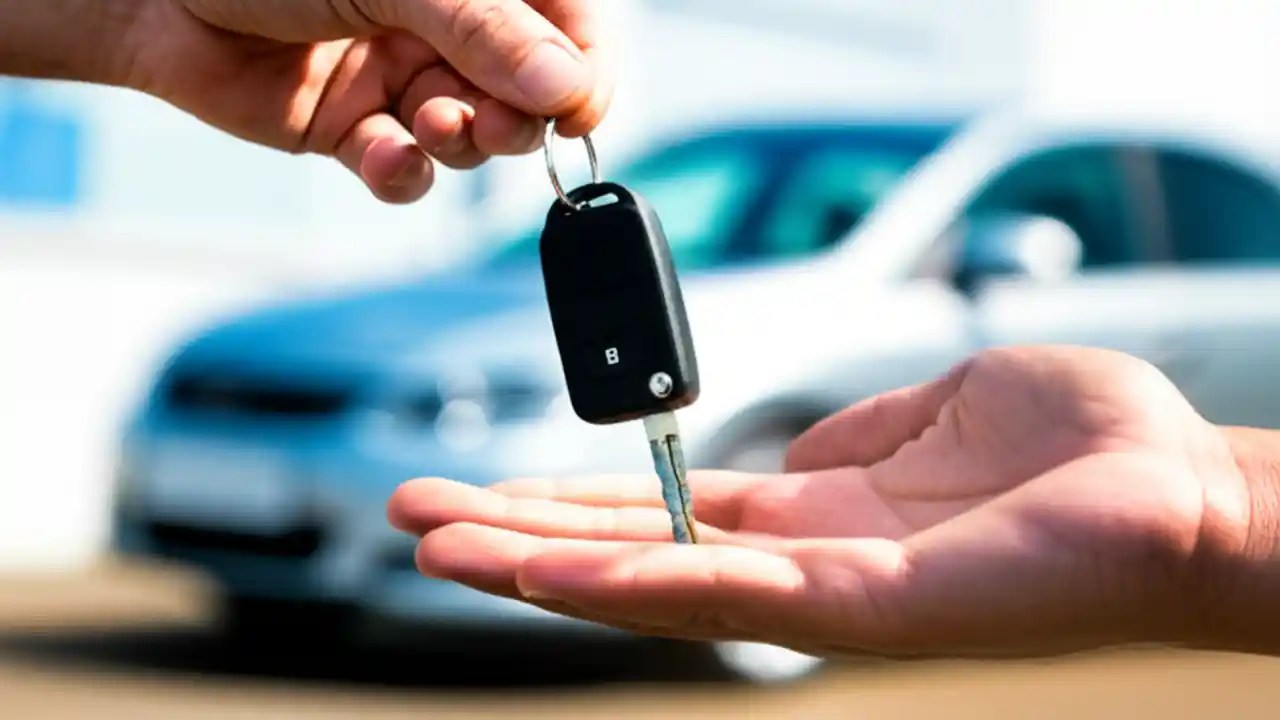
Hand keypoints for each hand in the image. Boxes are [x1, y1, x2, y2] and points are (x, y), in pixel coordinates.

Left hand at [124, 0, 612, 202]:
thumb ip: (483, 31)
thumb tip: (567, 88)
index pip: (567, 25)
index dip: (584, 70)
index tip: (575, 109)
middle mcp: (447, 27)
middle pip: (528, 92)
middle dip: (515, 116)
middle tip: (488, 124)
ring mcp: (403, 78)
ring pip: (470, 136)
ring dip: (459, 142)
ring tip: (427, 124)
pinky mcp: (357, 129)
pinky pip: (405, 170)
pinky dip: (401, 173)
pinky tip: (383, 156)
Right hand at [387, 346, 1260, 657]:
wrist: (1183, 491)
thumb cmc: (1080, 447)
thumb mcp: (937, 406)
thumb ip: (850, 434)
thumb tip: (793, 456)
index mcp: (817, 511)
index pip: (661, 511)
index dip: (568, 502)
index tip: (484, 492)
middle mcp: (801, 561)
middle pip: (628, 550)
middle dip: (515, 539)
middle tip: (412, 522)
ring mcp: (823, 594)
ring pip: (652, 584)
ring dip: (539, 567)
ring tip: (440, 549)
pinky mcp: (864, 609)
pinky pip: (728, 596)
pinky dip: (636, 582)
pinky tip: (554, 574)